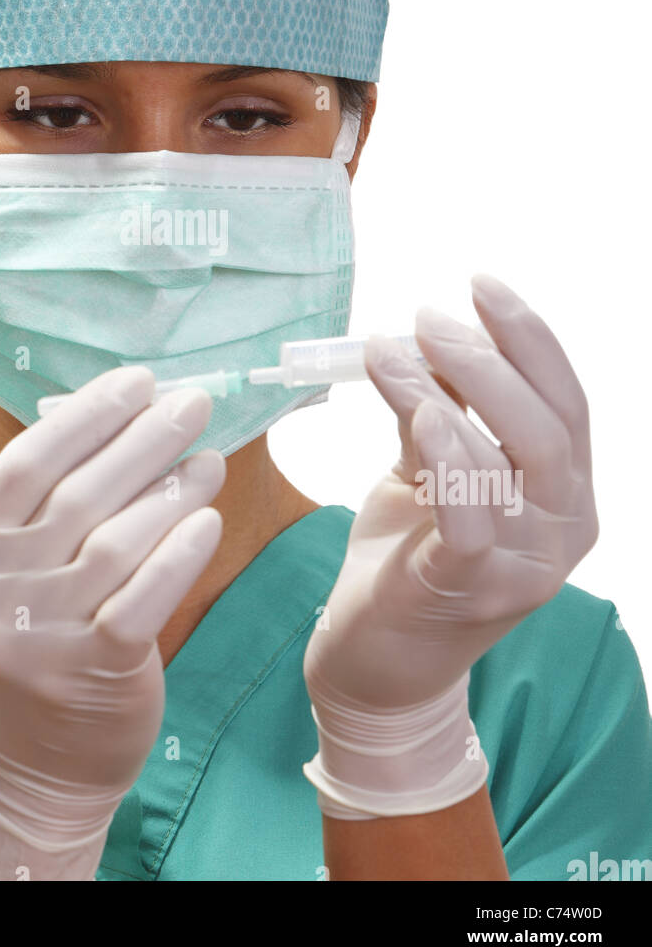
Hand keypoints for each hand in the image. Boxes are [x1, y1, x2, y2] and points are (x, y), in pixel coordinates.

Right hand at [0, 365, 224, 878]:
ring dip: (171, 490)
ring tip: (209, 458)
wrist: (33, 771)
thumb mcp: (14, 581)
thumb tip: (122, 419)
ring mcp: (38, 636)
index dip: (85, 416)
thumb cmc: (37, 650)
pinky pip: (144, 596)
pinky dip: (179, 552)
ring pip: (115, 540)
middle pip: (76, 494)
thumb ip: (48, 513)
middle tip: (192, 403)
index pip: (25, 466)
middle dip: (142, 438)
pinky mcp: (91, 671)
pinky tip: (209, 518)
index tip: (136, 381)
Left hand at [302, 273, 598, 817]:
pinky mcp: (467, 589)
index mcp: (569, 495)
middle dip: (486, 356)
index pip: (567, 401)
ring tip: (388, 349)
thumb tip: (435, 334)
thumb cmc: (411, 555)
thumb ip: (448, 411)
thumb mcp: (433, 470)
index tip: (481, 284)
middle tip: (426, 318)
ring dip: (442, 388)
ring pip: (504, 456)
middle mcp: (566, 530)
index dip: (529, 336)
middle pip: (546, 422)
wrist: (377, 663)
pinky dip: (444, 451)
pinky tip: (413, 405)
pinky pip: (467, 512)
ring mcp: (525, 567)